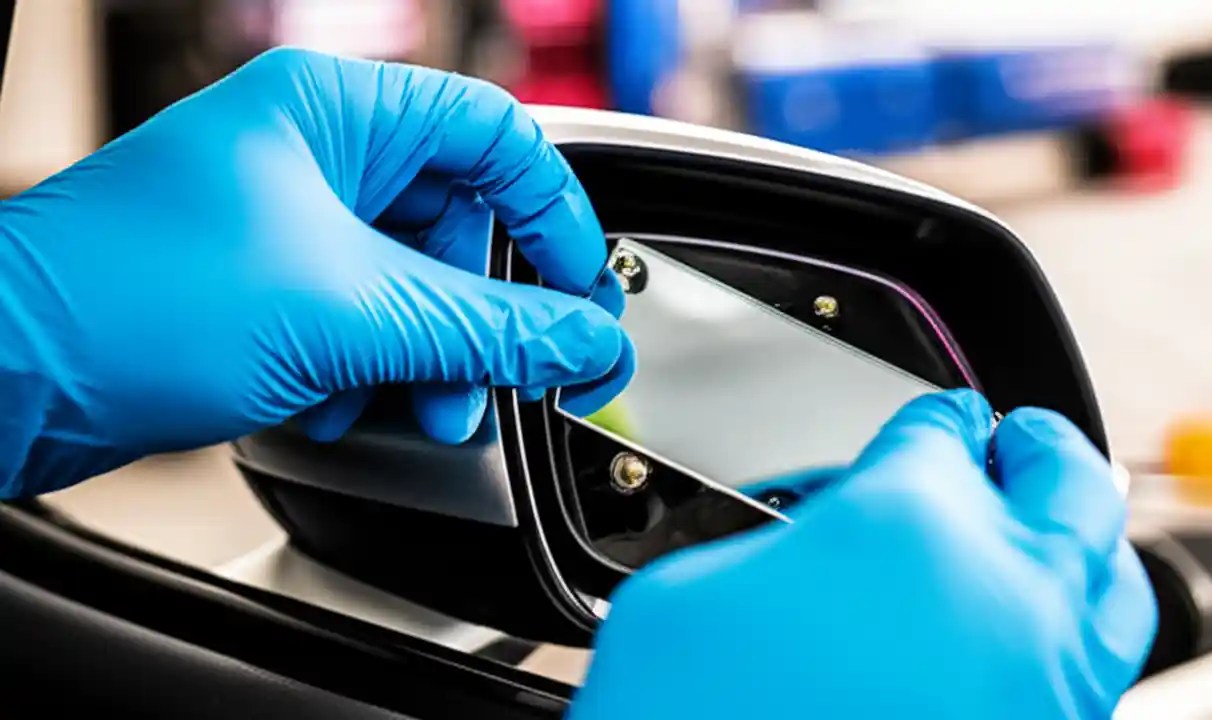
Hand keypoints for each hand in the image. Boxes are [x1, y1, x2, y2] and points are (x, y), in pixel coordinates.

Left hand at [0, 48, 632, 495]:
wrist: (4, 378)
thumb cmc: (132, 301)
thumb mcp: (353, 314)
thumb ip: (491, 328)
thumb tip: (586, 339)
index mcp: (335, 111)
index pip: (495, 137)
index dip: (553, 214)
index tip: (580, 289)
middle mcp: (312, 152)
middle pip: (456, 221)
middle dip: (480, 311)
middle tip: (498, 372)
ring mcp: (284, 218)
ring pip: (410, 281)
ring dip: (423, 353)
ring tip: (408, 402)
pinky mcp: (263, 283)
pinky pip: (359, 317)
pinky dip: (365, 368)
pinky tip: (329, 400)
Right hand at [571, 390, 1155, 719]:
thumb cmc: (695, 712)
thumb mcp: (693, 585)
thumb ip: (783, 535)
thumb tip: (827, 533)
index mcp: (905, 521)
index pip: (945, 428)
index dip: (931, 418)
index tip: (931, 423)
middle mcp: (1001, 593)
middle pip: (1067, 479)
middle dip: (1034, 449)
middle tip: (1007, 444)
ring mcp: (1040, 683)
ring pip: (1115, 583)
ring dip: (1080, 539)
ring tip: (1044, 525)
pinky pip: (1093, 672)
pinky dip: (1073, 631)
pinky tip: (1025, 626)